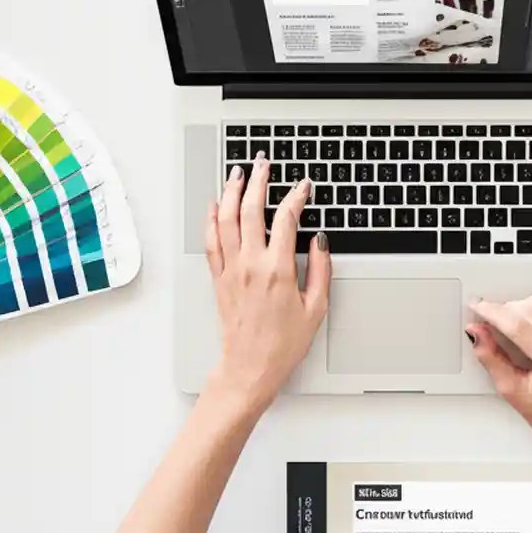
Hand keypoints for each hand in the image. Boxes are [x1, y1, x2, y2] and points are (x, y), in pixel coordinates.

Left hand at [204, 154, 330, 410]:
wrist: (249, 368)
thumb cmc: (282, 345)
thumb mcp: (316, 308)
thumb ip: (320, 270)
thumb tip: (320, 241)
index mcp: (278, 270)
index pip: (286, 219)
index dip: (296, 196)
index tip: (303, 186)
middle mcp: (250, 265)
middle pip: (251, 209)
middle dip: (259, 181)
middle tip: (264, 164)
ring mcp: (231, 270)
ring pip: (227, 219)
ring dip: (232, 192)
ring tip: (238, 174)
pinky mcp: (218, 278)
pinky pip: (211, 240)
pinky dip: (212, 219)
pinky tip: (216, 206)